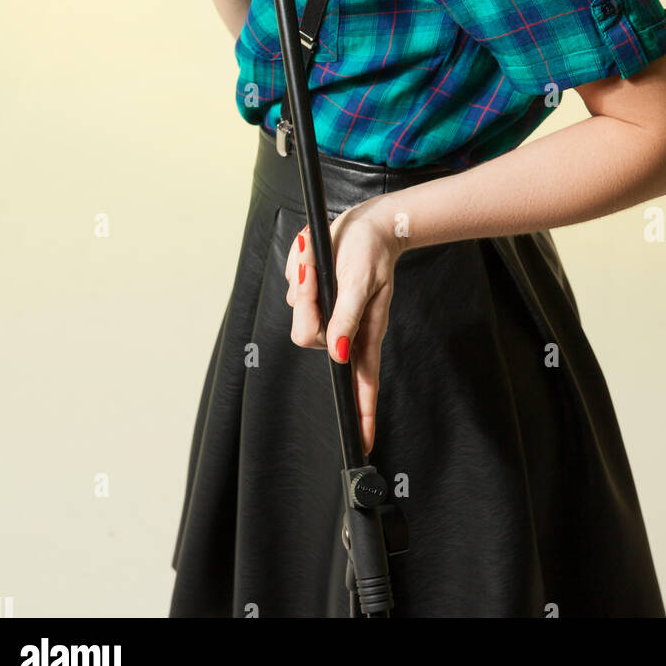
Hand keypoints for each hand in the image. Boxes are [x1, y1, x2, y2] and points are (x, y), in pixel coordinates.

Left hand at [284, 200, 403, 457]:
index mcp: (362, 332)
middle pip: (307, 336)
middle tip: (312, 271)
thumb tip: (337, 353)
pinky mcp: (317, 296)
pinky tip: (312, 254)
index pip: (363, 382)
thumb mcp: (361, 280)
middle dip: (304, 304)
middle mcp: (343, 328)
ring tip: (317, 255)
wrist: (370, 222)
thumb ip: (347, 317)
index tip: (362, 443)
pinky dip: (299, 270)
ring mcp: (328, 313)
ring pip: (297, 310)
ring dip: (301, 281)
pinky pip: (294, 290)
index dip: (362, 413)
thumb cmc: (371, 250)